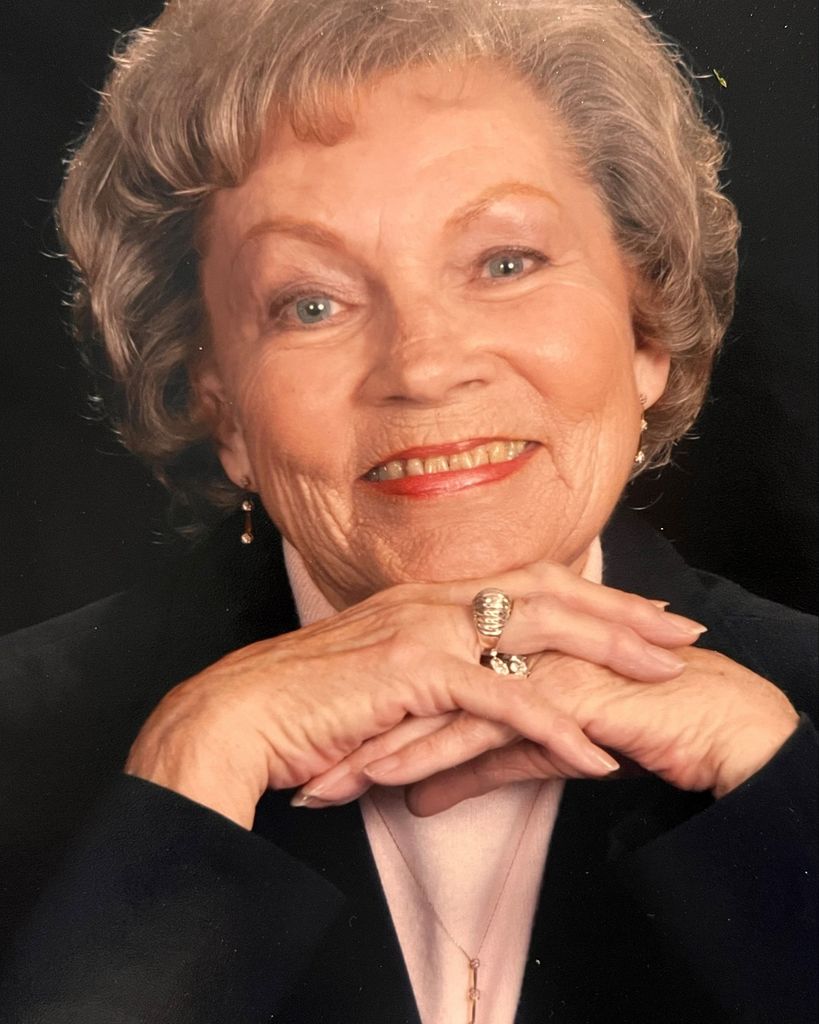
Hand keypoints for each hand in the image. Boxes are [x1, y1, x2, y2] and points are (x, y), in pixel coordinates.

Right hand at [125, 560, 705, 828]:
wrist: (239, 715)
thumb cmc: (305, 700)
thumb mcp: (380, 671)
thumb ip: (427, 663)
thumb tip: (470, 678)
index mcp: (425, 594)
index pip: (526, 580)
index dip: (590, 592)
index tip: (640, 609)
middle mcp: (430, 598)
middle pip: (549, 592)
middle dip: (623, 610)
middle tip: (682, 630)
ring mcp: (423, 629)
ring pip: (537, 632)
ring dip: (608, 655)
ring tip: (665, 679)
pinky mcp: (413, 674)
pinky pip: (501, 699)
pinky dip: (553, 727)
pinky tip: (594, 752)